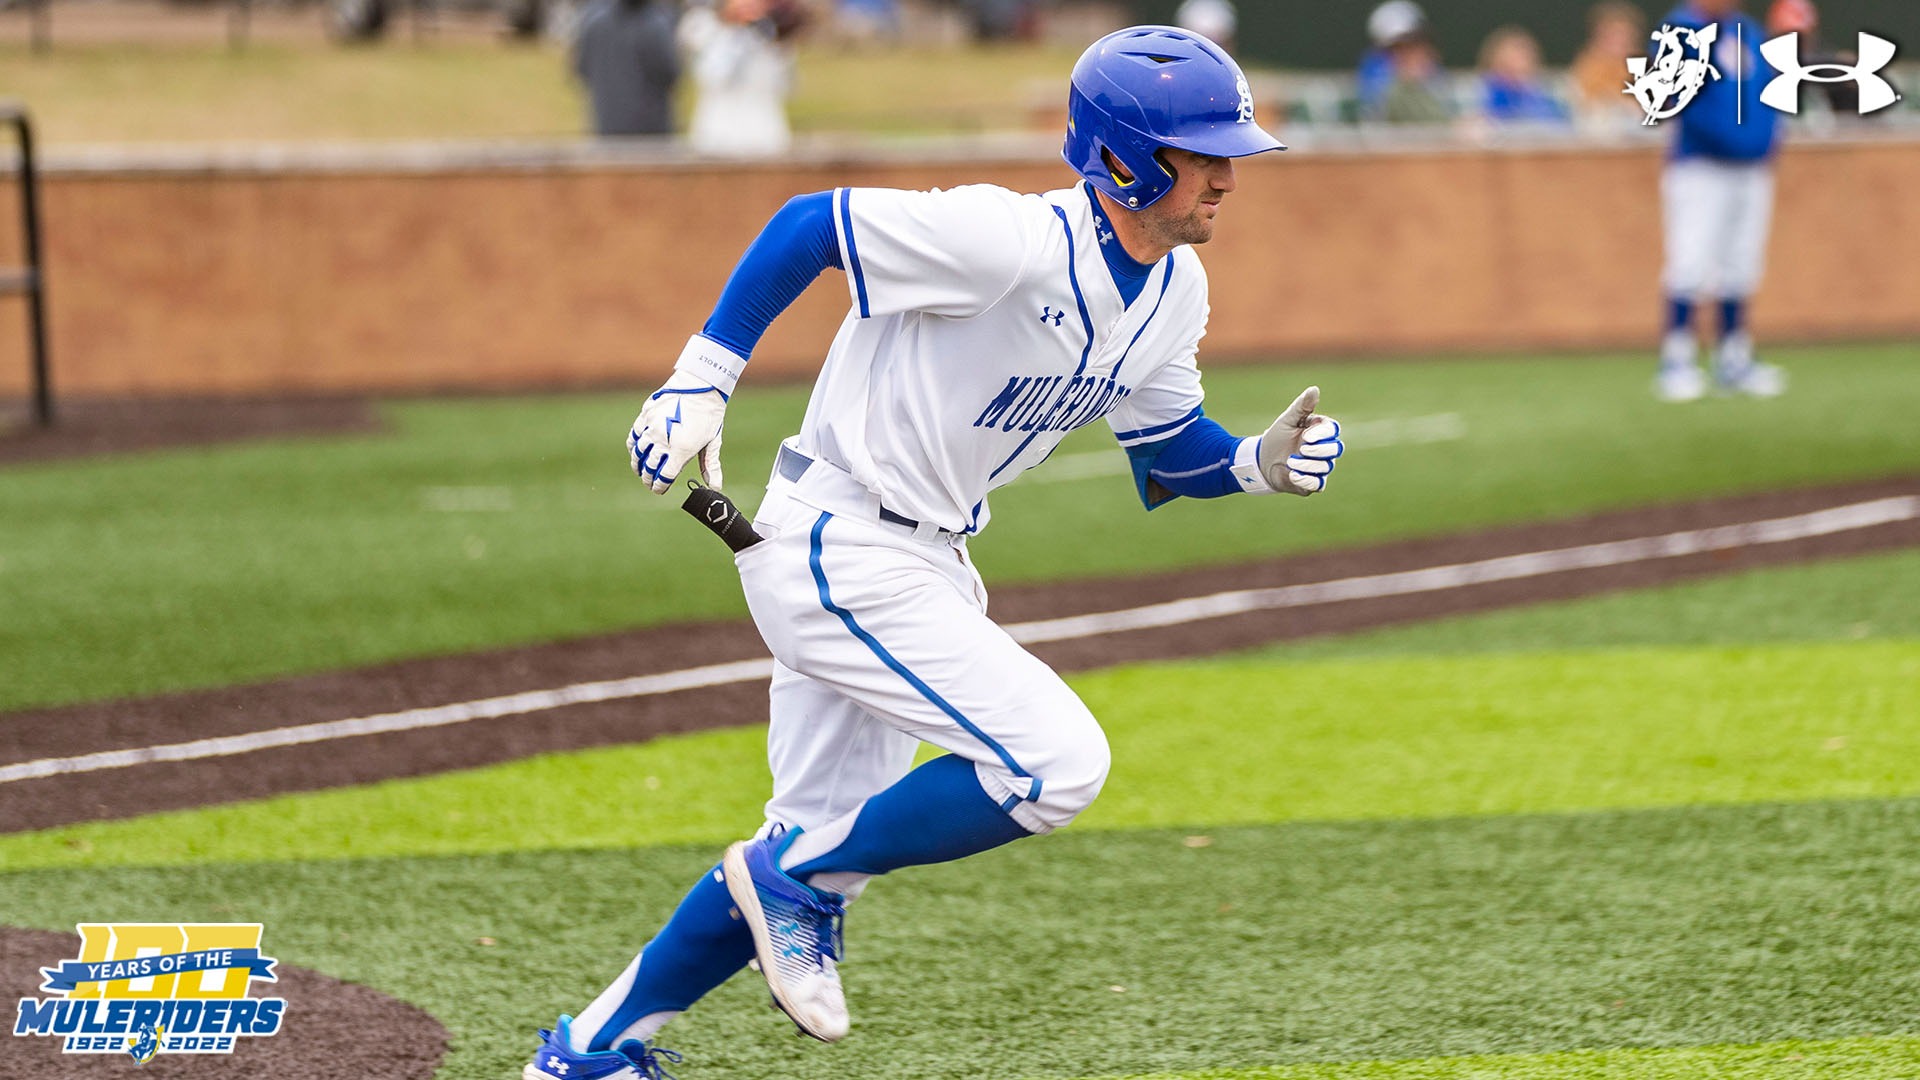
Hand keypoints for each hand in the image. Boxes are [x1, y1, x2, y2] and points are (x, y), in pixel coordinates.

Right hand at [628, 372, 727, 493]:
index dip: (659, 487)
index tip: (659, 490)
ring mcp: (652, 427)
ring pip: (638, 453)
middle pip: (649, 467)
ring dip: (638, 465)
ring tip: (640, 470)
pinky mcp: (646, 415)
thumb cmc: (709, 415)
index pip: (664, 477)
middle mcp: (663, 440)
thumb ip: (711, 466)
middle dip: (648, 478)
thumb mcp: (713, 442)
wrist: (701, 385)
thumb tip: (715, 487)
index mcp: (681, 450)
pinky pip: (634, 435)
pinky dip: (633, 446)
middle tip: (649, 482)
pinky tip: (636, 451)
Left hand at [1256, 386, 1343, 494]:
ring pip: (1326, 467)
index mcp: (1321, 431)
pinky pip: (1318, 484)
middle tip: (1302, 449)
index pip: (1333, 430)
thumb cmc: (1277, 438)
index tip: (1307, 436)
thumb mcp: (1287, 420)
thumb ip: (1302, 406)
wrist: (1261, 461)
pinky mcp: (1313, 483)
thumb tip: (1315, 389)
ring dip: (1308, 465)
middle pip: (1336, 449)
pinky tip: (1293, 475)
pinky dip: (1307, 480)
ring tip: (1290, 462)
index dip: (1323, 434)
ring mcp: (1321, 467)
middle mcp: (1325, 449)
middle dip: (1320, 450)